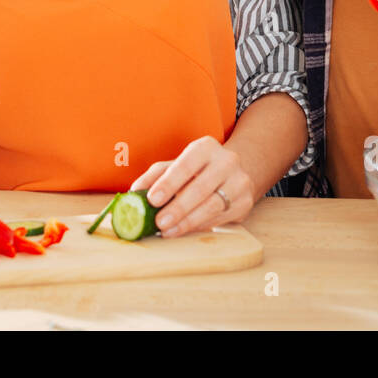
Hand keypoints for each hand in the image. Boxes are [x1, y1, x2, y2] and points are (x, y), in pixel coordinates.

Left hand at [129, 136, 254, 236]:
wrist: (235, 173)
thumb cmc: (198, 170)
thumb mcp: (176, 165)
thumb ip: (155, 177)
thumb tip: (133, 194)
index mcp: (206, 147)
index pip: (186, 165)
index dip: (169, 183)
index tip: (153, 199)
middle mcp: (227, 161)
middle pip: (200, 188)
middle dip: (177, 208)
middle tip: (159, 222)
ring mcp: (239, 182)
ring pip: (211, 206)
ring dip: (187, 222)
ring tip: (168, 231)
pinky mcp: (245, 202)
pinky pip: (219, 218)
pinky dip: (199, 226)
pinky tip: (184, 230)